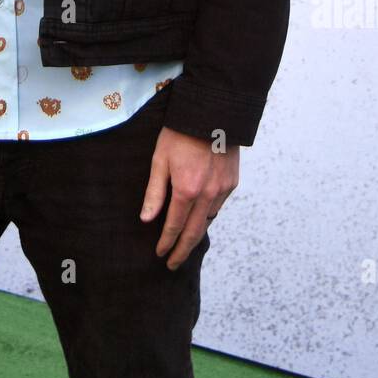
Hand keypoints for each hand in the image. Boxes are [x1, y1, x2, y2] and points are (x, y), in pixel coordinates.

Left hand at [140, 126, 239, 268]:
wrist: (213, 113)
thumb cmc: (180, 133)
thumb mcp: (160, 159)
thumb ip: (155, 192)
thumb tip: (146, 219)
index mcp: (187, 190)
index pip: (174, 226)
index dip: (166, 243)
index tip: (160, 254)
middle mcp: (207, 195)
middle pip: (194, 233)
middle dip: (182, 251)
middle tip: (173, 264)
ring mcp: (222, 189)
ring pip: (208, 221)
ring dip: (196, 235)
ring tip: (185, 245)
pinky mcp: (232, 182)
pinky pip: (218, 206)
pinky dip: (208, 216)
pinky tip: (200, 218)